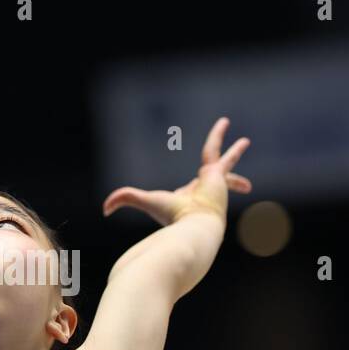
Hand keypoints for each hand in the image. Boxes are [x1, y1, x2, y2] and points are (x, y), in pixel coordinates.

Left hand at [102, 117, 252, 225]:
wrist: (196, 226)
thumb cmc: (172, 218)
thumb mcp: (144, 202)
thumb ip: (124, 200)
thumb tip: (104, 209)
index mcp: (190, 201)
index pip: (189, 191)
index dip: (184, 192)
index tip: (183, 196)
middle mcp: (204, 191)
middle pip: (212, 178)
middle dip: (224, 177)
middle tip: (227, 175)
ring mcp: (214, 183)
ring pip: (226, 162)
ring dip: (234, 152)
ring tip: (244, 142)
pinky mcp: (218, 174)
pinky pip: (218, 149)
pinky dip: (218, 134)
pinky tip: (224, 123)